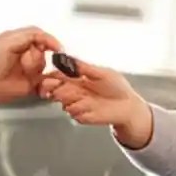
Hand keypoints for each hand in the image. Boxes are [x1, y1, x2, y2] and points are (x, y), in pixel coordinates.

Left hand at [0, 26, 61, 104]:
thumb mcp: (10, 40)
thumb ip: (31, 35)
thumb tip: (47, 39)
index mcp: (21, 40)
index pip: (41, 36)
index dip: (49, 41)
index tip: (56, 48)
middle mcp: (27, 52)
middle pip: (44, 50)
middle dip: (36, 56)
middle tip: (23, 62)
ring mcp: (30, 67)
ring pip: (44, 64)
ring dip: (35, 67)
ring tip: (23, 72)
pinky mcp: (32, 82)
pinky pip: (46, 80)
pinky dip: (44, 80)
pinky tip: (34, 80)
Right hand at [38, 57, 153, 147]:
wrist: (127, 106)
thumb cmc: (117, 88)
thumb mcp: (102, 72)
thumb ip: (84, 67)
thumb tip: (67, 58)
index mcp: (76, 79)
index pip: (57, 77)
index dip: (50, 78)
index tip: (48, 78)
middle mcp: (74, 92)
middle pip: (55, 90)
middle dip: (55, 89)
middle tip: (61, 86)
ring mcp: (76, 105)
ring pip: (63, 102)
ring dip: (71, 98)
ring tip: (85, 96)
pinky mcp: (81, 117)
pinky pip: (73, 113)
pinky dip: (80, 109)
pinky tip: (91, 106)